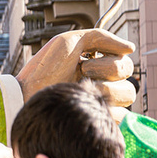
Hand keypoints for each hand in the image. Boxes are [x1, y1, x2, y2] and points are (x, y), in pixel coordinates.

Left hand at [16, 28, 135, 120]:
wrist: (26, 96)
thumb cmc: (43, 70)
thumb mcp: (67, 43)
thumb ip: (99, 37)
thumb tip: (130, 48)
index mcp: (97, 65)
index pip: (124, 59)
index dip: (109, 59)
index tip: (84, 60)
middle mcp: (102, 82)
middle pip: (127, 74)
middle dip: (104, 69)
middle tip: (80, 72)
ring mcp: (101, 102)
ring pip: (127, 94)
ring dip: (104, 88)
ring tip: (80, 90)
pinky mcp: (99, 120)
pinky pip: (120, 116)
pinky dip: (106, 109)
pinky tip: (85, 106)